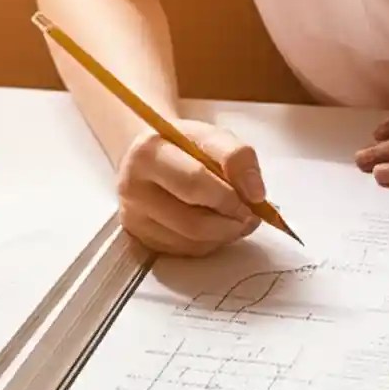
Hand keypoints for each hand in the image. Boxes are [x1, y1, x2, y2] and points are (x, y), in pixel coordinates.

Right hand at [116, 119, 263, 255]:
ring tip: (236, 220)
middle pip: (192, 222)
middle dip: (230, 222)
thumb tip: (256, 195)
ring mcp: (133, 219)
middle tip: (250, 216)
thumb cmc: (183, 146)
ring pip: (191, 242)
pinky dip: (210, 243)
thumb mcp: (212, 137)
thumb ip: (238, 157)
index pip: (194, 183)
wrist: (148, 158)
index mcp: (147, 154)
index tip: (256, 198)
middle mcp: (132, 189)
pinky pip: (185, 252)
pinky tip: (216, 227)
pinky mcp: (140, 240)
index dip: (230, 196)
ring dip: (224, 235)